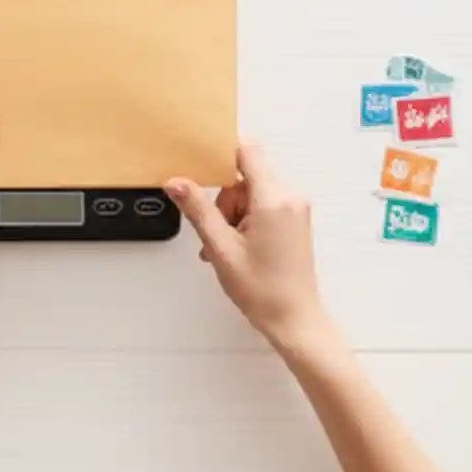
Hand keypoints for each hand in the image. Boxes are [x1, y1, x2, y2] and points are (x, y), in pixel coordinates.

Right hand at [164, 144, 324, 344]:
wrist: (294, 319)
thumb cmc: (265, 291)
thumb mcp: (221, 248)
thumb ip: (198, 209)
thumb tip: (177, 183)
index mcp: (274, 199)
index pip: (247, 152)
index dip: (221, 155)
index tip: (200, 166)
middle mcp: (290, 198)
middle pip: (245, 176)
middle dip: (224, 199)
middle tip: (217, 231)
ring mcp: (295, 209)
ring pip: (251, 192)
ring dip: (233, 213)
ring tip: (227, 246)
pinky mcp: (294, 220)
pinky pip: (262, 205)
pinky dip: (245, 220)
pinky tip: (237, 246)